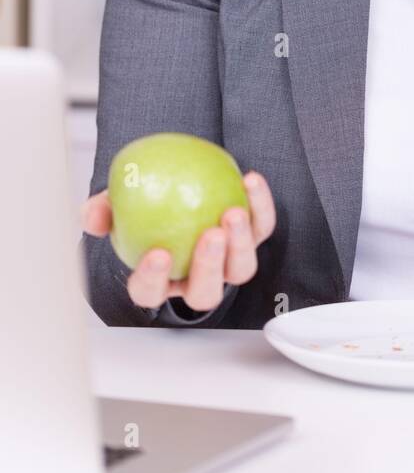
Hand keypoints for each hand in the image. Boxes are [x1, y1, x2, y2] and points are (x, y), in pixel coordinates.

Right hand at [81, 171, 276, 312]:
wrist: (178, 187)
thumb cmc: (143, 204)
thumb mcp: (115, 205)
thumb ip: (102, 211)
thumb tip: (93, 216)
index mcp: (160, 281)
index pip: (151, 292)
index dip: (153, 280)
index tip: (157, 253)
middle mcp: (196, 279)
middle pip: (205, 292)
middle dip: (209, 267)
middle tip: (209, 234)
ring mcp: (228, 263)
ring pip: (240, 268)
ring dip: (240, 243)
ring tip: (233, 211)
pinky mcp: (253, 237)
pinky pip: (262, 226)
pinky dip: (260, 205)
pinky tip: (250, 179)